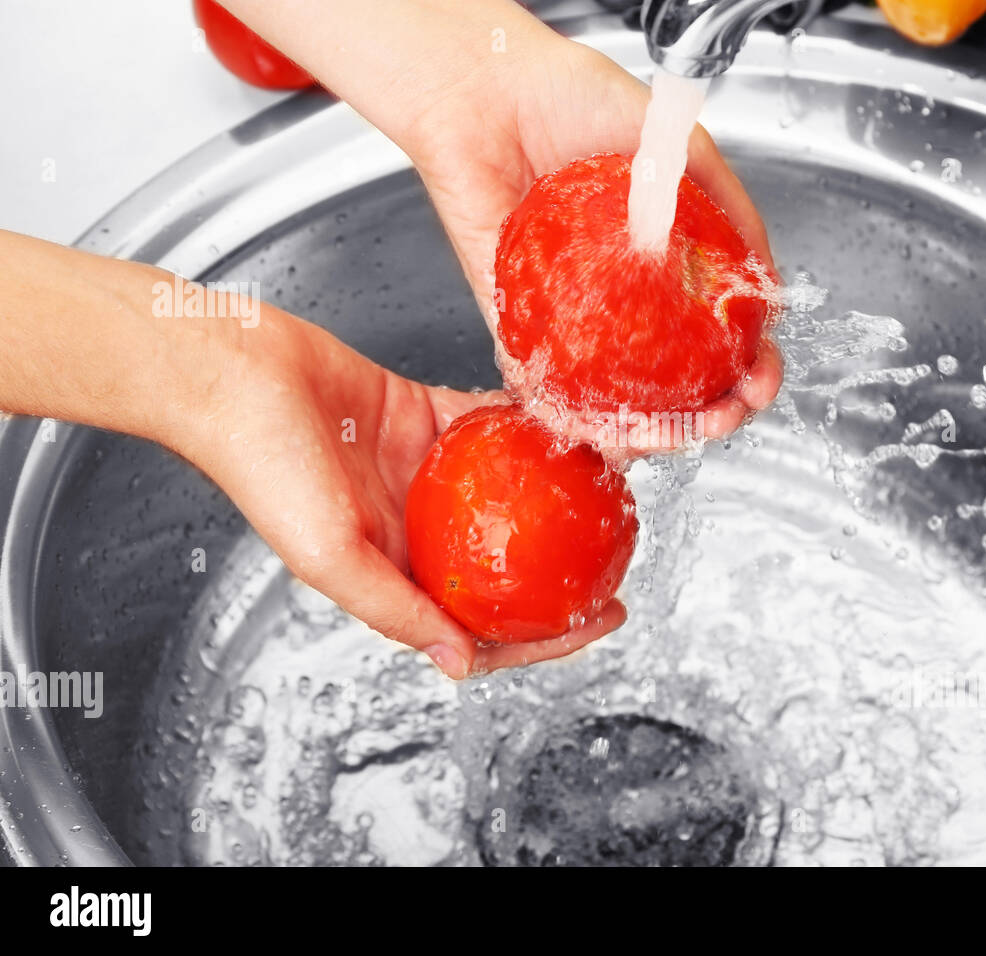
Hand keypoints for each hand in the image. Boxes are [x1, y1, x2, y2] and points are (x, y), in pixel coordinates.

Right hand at [176, 307, 626, 677]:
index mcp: (390, 573)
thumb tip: (460, 665)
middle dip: (561, 575)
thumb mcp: (330, 557)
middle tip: (618, 564)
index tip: (598, 619)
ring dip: (549, 497)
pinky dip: (521, 429)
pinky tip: (563, 428)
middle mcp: (410, 529)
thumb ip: (396, 611)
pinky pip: (486, 426)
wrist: (235, 373)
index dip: (543, 635)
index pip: (479, 624)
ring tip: (605, 494)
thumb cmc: (262, 465)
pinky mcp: (421, 417)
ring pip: (502, 495)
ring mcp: (420, 474)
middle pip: (502, 566)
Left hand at [219, 0, 783, 450]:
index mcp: (667, 265)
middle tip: (733, 412)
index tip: (763, 375)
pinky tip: (613, 432)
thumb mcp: (678, 148)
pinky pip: (547, 392)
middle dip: (715, 414)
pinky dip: (578, 422)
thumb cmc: (573, 101)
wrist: (489, 92)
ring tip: (685, 432)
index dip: (750, 365)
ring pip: (618, 403)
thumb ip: (726, 209)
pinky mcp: (517, 327)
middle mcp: (625, 302)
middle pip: (677, 384)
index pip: (719, 335)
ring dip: (658, 434)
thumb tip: (765, 281)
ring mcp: (574, 322)